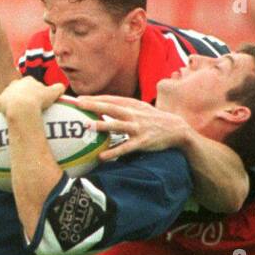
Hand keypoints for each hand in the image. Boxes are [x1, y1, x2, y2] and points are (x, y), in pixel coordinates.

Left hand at [0, 77, 65, 116]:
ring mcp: (6, 92)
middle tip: (26, 104)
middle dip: (21, 94)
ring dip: (9, 99)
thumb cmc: (39, 100)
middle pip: (19, 87)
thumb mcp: (53, 93)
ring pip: (6, 94)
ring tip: (13, 109)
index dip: (35, 90)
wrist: (24, 108)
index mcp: (28, 80)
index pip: (31, 83)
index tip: (37, 98)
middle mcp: (16, 84)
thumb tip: (62, 87)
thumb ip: (59, 88)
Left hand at [73, 95, 192, 160]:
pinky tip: (101, 156)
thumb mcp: (140, 108)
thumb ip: (123, 107)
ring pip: (117, 125)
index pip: (110, 99)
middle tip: (77, 104)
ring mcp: (138, 128)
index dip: (94, 98)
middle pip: (111, 107)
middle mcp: (134, 114)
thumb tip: (103, 106)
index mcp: (132, 105)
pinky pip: (125, 147)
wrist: (176, 129)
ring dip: (102, 125)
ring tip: (87, 126)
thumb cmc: (153, 119)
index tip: (78, 99)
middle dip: (94, 105)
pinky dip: (113, 151)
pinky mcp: (142, 142)